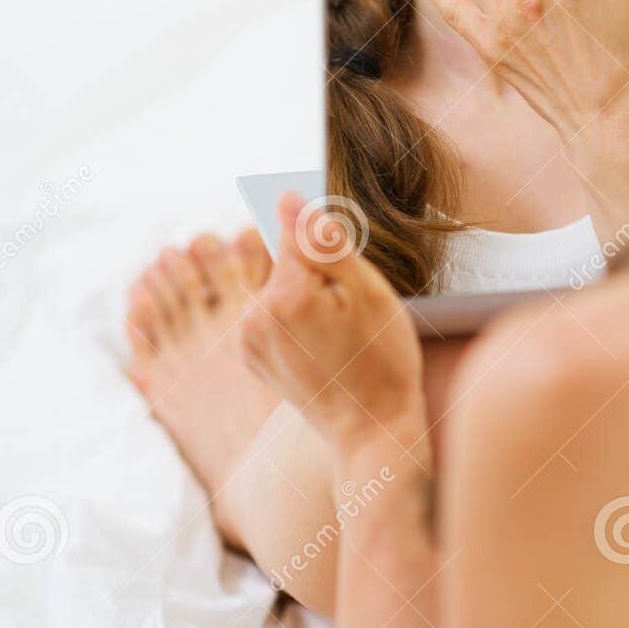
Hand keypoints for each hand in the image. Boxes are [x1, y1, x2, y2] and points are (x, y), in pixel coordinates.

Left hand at [241, 194, 424, 451]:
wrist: (371, 428)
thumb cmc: (380, 360)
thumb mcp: (367, 291)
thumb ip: (322, 241)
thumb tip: (286, 199)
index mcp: (283, 296)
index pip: (296, 232)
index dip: (329, 249)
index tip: (345, 281)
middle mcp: (253, 317)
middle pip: (284, 261)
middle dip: (318, 276)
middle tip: (349, 317)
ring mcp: (247, 340)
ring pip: (278, 288)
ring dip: (304, 298)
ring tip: (337, 335)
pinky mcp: (250, 355)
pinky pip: (271, 314)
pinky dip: (293, 320)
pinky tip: (320, 347)